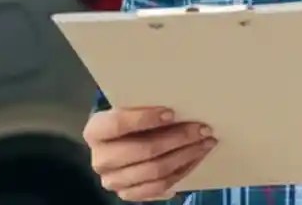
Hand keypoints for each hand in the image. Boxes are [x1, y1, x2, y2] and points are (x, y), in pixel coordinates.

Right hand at [84, 107, 217, 200]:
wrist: (114, 144)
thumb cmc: (127, 120)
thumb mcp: (128, 109)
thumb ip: (143, 108)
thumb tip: (181, 106)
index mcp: (95, 131)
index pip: (118, 124)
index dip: (145, 119)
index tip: (172, 112)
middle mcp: (101, 160)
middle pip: (143, 151)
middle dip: (178, 139)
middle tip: (202, 129)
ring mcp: (113, 181)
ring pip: (155, 172)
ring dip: (185, 156)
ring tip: (205, 143)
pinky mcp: (128, 195)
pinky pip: (160, 187)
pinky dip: (181, 172)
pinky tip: (195, 159)